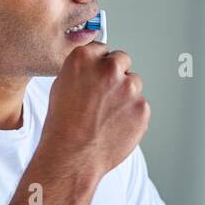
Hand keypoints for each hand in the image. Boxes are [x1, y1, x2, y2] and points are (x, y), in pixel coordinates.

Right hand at [42, 41, 149, 180]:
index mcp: (84, 58)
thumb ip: (83, 70)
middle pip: (122, 61)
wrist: (72, 155)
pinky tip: (115, 125)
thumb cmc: (62, 125)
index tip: (97, 77)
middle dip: (116, 75)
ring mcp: (128, 88)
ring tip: (107, 115)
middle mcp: (109, 68)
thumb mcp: (62, 85)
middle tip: (105, 97)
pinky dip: (132, 114)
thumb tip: (96, 67)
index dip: (100, 65)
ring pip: (134, 83)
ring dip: (126, 95)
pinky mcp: (142, 108)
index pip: (102, 50)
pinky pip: (141, 105)